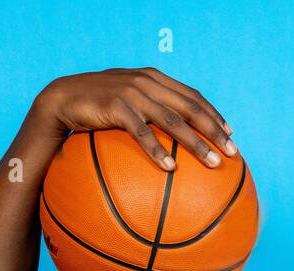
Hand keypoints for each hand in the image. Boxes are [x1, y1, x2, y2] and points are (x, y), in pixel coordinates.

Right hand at [34, 67, 235, 170]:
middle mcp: (147, 82)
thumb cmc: (97, 108)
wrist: (61, 99)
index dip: (213, 114)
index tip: (230, 134)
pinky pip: (141, 132)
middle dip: (214, 130)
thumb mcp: (128, 103)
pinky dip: (157, 149)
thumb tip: (172, 141)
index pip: (192, 95)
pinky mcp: (116, 105)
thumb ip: (150, 111)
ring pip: (172, 119)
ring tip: (212, 163)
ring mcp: (132, 92)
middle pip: (190, 107)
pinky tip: (171, 168)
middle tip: (232, 152)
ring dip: (195, 143)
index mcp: (154, 79)